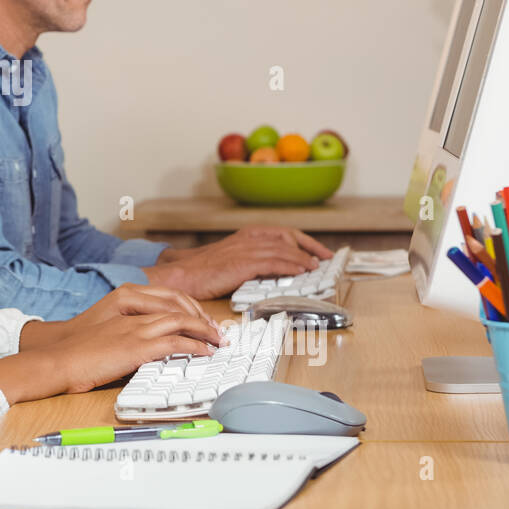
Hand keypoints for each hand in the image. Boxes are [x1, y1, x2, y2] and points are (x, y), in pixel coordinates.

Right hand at [0, 307, 222, 401]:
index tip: (202, 319)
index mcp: (124, 298)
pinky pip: (175, 342)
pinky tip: (205, 352)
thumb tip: (149, 341)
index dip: (189, 307)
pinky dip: (195, 346)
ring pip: (182, 321)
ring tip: (217, 341)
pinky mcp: (137, 346)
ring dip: (204, 331)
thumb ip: (128, 328)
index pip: (167, 295)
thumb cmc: (76, 348)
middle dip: (202, 317)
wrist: (59, 358)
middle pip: (179, 304)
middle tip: (216, 331)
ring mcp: (136, 326)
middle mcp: (133, 307)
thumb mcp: (105, 329)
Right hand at [146, 227, 332, 300]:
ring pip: (283, 249)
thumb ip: (251, 261)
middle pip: (287, 238)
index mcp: (246, 236)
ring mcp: (245, 250)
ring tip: (316, 267)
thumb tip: (274, 271)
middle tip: (325, 259)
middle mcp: (248, 239)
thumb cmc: (203, 272)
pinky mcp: (243, 263)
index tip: (319, 252)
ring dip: (303, 258)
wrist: (183, 275)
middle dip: (310, 248)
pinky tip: (300, 271)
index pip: (283, 233)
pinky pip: (273, 262)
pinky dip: (290, 265)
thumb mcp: (231, 260)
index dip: (305, 241)